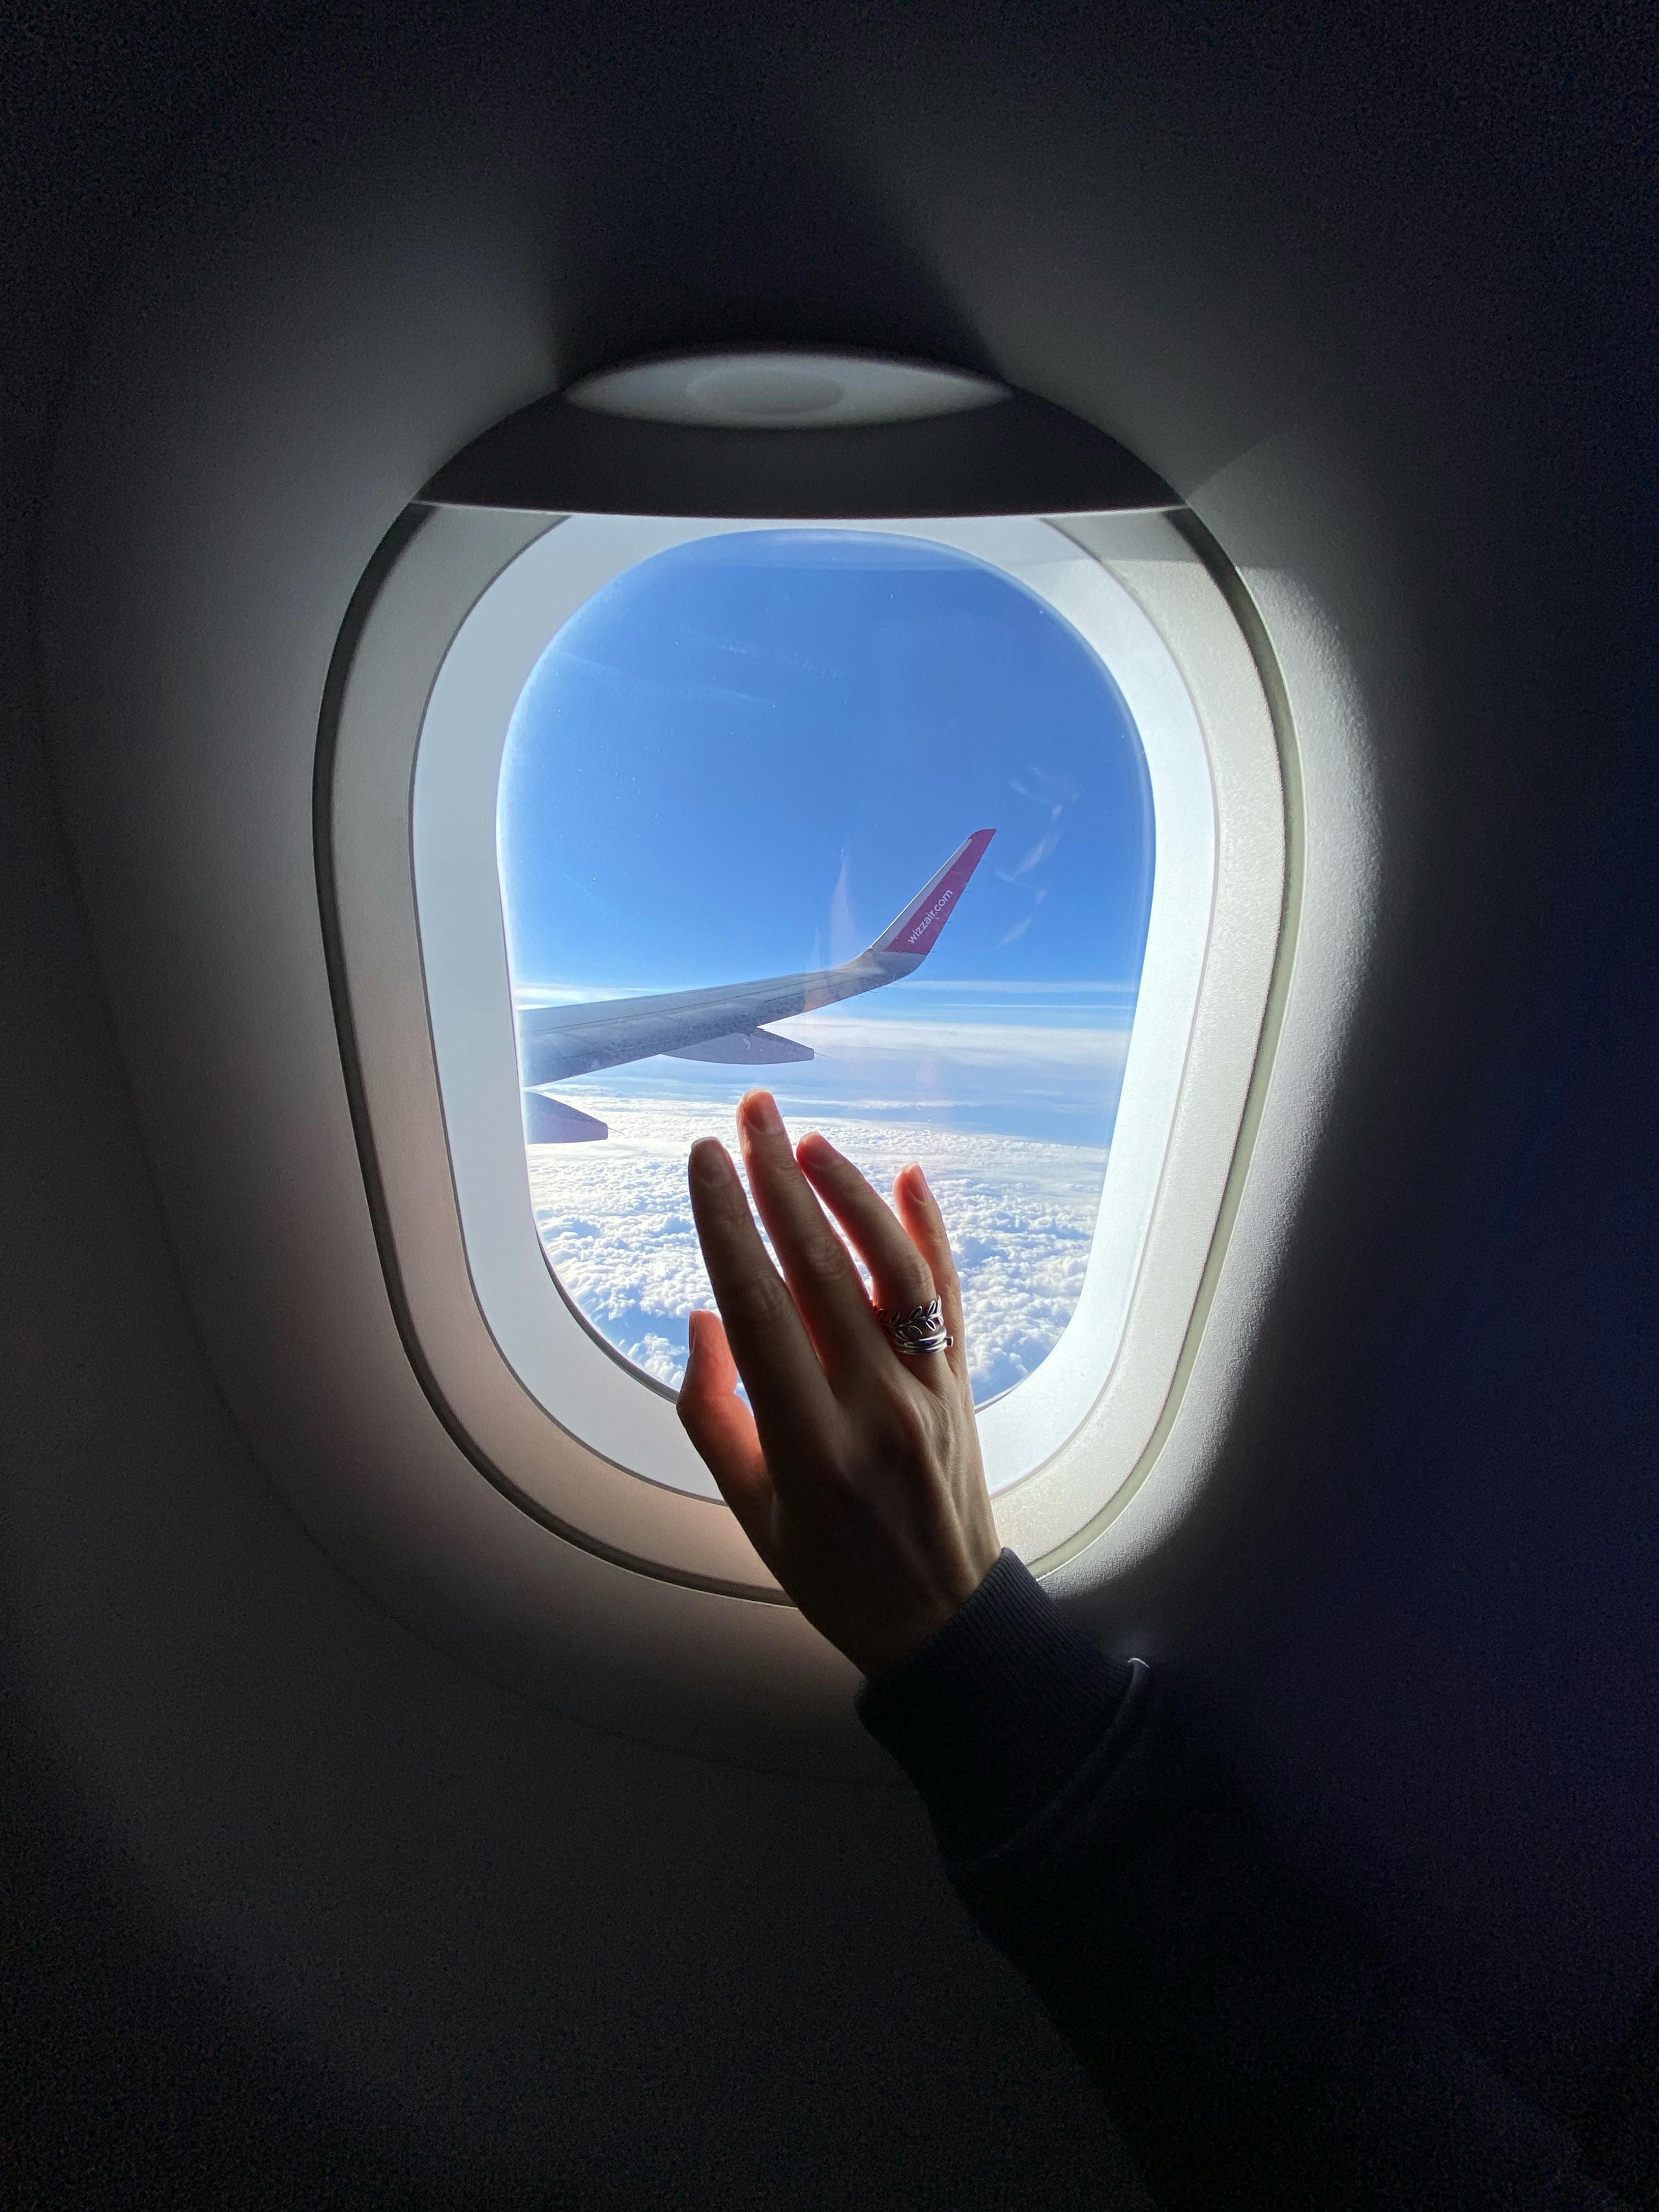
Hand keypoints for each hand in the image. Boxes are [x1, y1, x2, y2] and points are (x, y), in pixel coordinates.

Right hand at [677, 1089, 1000, 1678]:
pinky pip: (946, 1295)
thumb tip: (704, 1315)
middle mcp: (875, 1407)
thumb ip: (713, 1415)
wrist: (942, 1620)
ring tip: (808, 1142)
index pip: (760, 1309)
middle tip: (749, 1114)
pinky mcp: (962, 1386)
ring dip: (850, 1194)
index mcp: (810, 1446)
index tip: (702, 1159)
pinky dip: (929, 1231)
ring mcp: (929, 1392)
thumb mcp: (749, 1513)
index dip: (727, 1224)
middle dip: (778, 1180)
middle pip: (820, 1269)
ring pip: (891, 1269)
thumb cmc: (829, 1572)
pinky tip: (907, 1177)